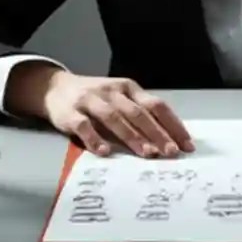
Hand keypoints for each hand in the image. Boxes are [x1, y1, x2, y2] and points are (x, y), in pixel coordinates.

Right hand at [9, 63, 194, 158]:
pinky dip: (95, 139)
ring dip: (133, 137)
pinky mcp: (71, 113)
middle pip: (139, 113)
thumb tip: (169, 138)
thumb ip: (140, 113)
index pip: (156, 105)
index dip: (173, 125)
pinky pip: (84, 126)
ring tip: (147, 153)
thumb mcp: (120, 98)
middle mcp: (113, 92)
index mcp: (129, 88)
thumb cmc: (95, 98)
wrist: (54, 88)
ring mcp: (91, 100)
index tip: (187, 145)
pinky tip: (105, 152)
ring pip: (115, 118)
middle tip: (171, 152)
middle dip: (157, 133)